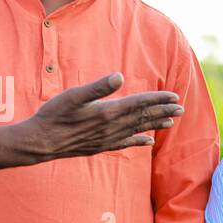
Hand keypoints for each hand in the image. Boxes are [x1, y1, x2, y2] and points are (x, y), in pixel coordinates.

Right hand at [22, 73, 181, 159]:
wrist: (40, 142)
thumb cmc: (53, 115)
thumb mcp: (73, 95)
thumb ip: (98, 87)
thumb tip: (119, 76)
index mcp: (108, 112)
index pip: (139, 103)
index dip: (157, 99)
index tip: (174, 96)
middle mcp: (111, 127)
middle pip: (143, 117)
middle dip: (163, 111)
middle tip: (182, 108)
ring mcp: (106, 139)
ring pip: (137, 130)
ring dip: (155, 124)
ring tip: (172, 121)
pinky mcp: (100, 146)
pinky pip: (126, 143)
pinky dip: (139, 141)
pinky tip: (148, 141)